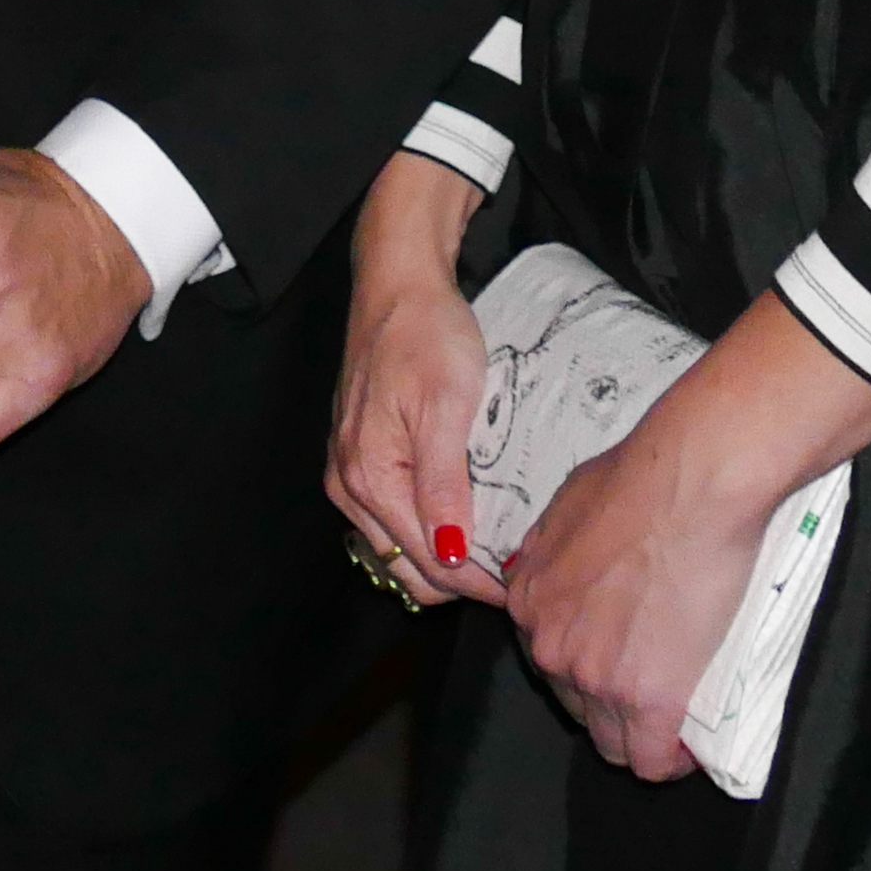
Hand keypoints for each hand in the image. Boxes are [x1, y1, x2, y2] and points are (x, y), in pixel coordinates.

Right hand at [328, 153, 497, 605]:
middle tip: (515, 570)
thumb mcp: (447, 406)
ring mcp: (348, 473)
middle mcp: (348, 485)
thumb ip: (443, 485)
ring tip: (496, 549)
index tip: (522, 587)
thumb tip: (450, 552)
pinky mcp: (357, 458)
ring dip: (444, 559)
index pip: (428, 561)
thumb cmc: (425, 333)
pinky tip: (464, 519)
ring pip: (397, 549)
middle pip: (407, 567)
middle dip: (459, 579)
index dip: (477, 582)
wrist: (397, 284)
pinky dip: (426, 532)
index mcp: (369, 475)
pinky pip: (391, 520)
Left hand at [502, 295, 870, 777]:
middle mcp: (549, 645)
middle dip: (613, 704)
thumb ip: (561, 549)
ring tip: (679, 723)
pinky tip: (691, 743)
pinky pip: (651, 761)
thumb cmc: (645, 476)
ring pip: (612, 744)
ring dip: (642, 738)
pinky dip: (672, 759)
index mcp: (529, 601)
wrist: (692, 480)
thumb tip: (577, 563)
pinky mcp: (644, 698)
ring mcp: (593, 675)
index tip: (625, 665)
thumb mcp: (572, 505)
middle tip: (657, 688)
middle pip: (577, 707)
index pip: (549, 662)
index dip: (590, 667)